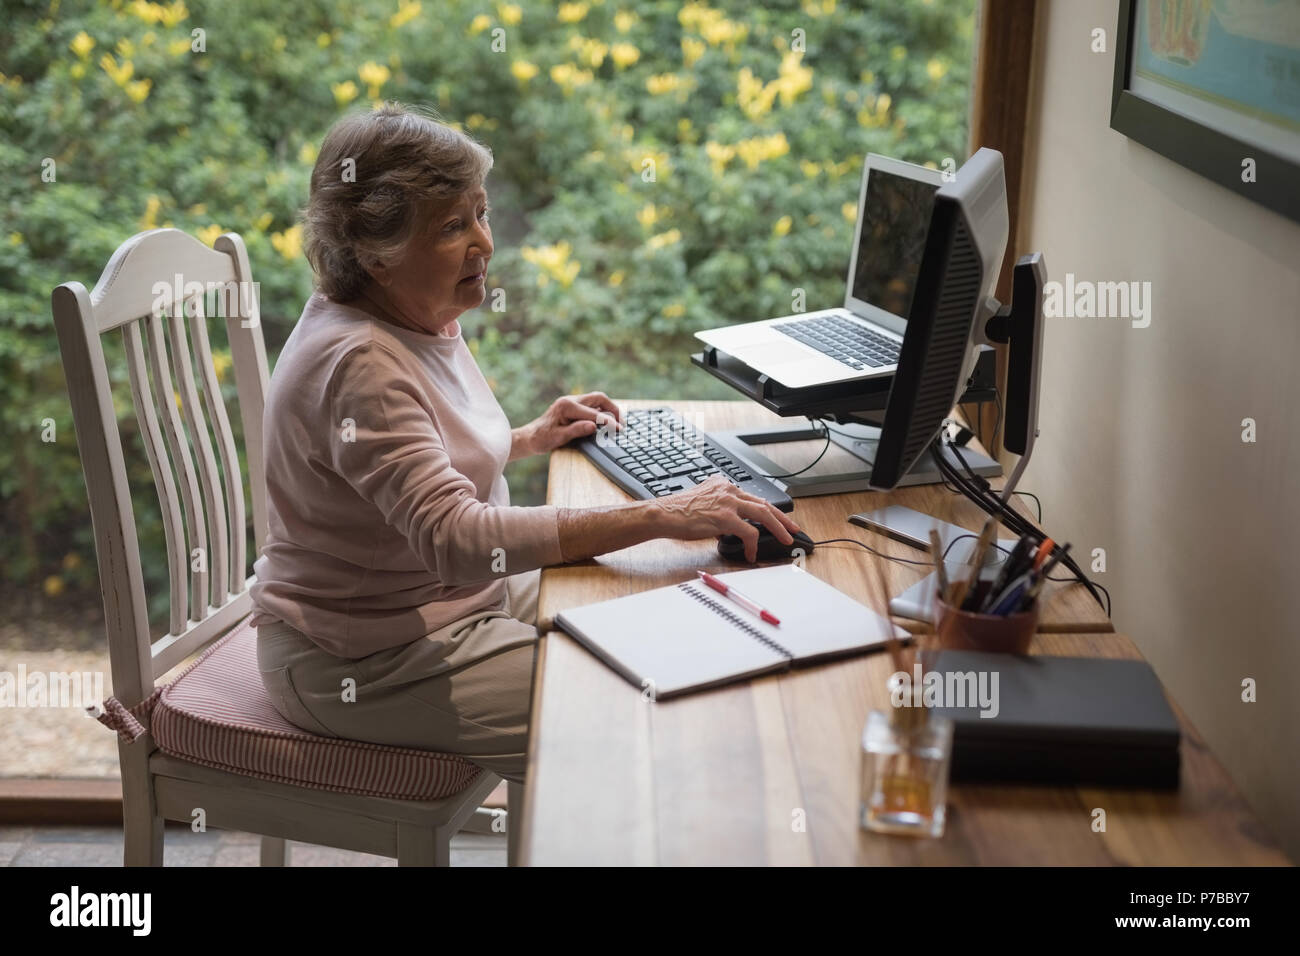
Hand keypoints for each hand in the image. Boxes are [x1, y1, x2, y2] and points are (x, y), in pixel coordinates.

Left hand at [524, 391, 623, 454]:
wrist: (531, 437)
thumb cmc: (542, 439)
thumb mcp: (558, 438)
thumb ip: (576, 430)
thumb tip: (593, 425)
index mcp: (567, 407)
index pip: (594, 413)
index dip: (608, 422)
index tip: (619, 429)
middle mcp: (570, 400)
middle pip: (599, 398)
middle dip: (613, 409)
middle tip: (621, 423)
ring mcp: (572, 401)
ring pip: (597, 399)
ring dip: (609, 408)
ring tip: (617, 422)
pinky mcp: (573, 406)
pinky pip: (592, 404)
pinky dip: (602, 410)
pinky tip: (606, 420)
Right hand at [652, 475, 800, 562]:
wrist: (663, 515)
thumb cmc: (678, 513)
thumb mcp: (702, 504)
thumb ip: (719, 510)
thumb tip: (730, 528)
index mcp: (724, 485)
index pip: (753, 497)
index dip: (769, 510)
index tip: (778, 518)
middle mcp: (729, 490)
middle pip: (764, 503)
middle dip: (782, 518)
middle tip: (793, 528)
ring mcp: (728, 502)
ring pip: (763, 514)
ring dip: (778, 528)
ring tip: (785, 540)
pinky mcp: (725, 517)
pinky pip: (749, 532)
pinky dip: (753, 545)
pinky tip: (751, 554)